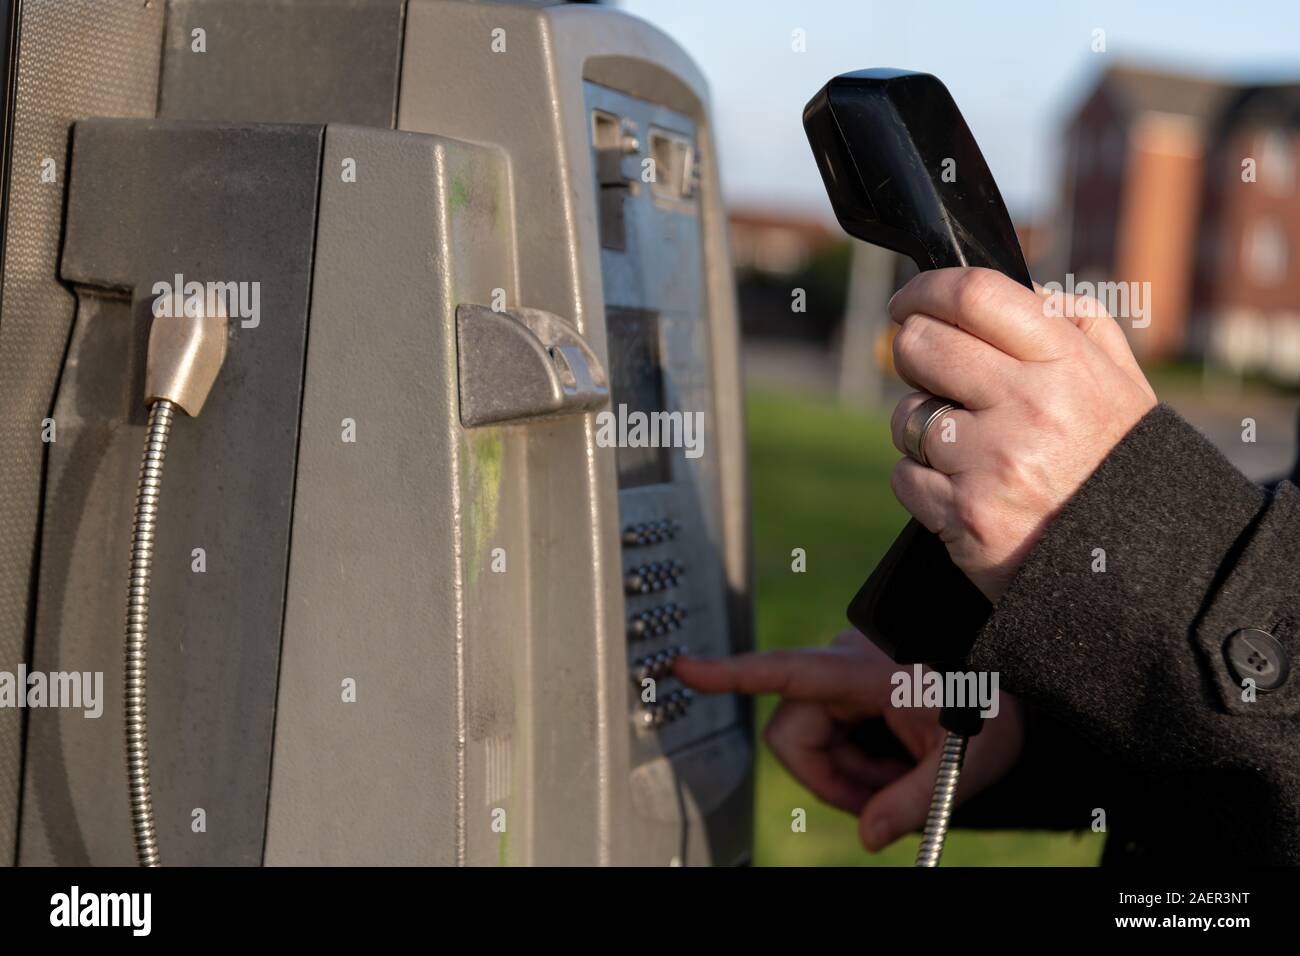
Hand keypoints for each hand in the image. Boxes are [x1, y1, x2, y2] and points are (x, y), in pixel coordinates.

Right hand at [674, 629, 1024, 851]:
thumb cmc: (998, 702)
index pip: (784, 670)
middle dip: (830, 776)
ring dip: (851, 769)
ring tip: (905, 773)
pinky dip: (861, 755)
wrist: (1021, 679)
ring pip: (814, 737)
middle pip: (795, 732)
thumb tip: (868, 836)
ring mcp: (849, 671)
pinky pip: (833, 730)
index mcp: (866, 669)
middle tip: (880, 804)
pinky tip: (901, 757)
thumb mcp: (966, 759)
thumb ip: (915, 801)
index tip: (684, 669)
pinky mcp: (855, 681)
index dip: (729, 675)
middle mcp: (848, 663)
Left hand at [889, 268, 1156, 602]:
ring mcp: (993, 463)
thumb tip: (1021, 289)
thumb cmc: (1121, 467)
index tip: (911, 302)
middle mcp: (1029, 406)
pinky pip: (905, 476)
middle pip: (920, 346)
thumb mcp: (1124, 385)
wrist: (1139, 571)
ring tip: (970, 447)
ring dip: (922, 427)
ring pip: (906, 416)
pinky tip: (966, 491)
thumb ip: (1078, 326)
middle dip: (914, 355)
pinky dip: (923, 483)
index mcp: (1067, 363)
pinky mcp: (964, 516)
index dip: (927, 290)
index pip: (974, 294)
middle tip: (931, 372)